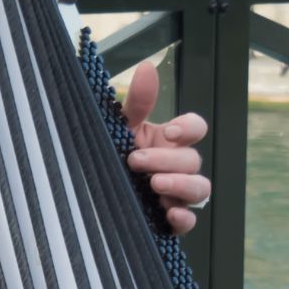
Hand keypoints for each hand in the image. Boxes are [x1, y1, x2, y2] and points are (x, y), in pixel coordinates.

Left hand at [122, 61, 210, 234]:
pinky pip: (190, 220)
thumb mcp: (119, 127)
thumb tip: (146, 68)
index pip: (195, 128)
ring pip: (200, 189)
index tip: (168, 132)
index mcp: (167, 141)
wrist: (88, 190)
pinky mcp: (170, 219)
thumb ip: (137, 102)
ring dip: (181, 185)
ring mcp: (176, 193)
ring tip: (155, 184)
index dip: (187, 129)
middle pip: (192, 160)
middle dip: (167, 159)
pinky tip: (169, 214)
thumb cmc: (109, 154)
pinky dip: (184, 218)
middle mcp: (176, 166)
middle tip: (136, 161)